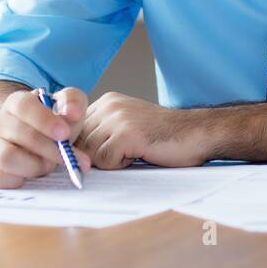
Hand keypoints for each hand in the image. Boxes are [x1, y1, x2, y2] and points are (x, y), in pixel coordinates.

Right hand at [0, 87, 90, 188]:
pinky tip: (36, 176)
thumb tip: (72, 113)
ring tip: (50, 165)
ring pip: (7, 157)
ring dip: (35, 164)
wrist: (37, 141)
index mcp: (16, 102)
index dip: (44, 120)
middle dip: (48, 148)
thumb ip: (73, 102)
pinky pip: (0, 178)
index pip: (23, 106)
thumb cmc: (54, 121)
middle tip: (70, 158)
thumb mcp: (67, 106)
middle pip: (19, 133)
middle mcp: (0, 122)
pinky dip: (21, 179)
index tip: (64, 133)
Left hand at [77, 92, 209, 167]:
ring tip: (133, 152)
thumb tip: (70, 155)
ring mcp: (117, 118)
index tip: (100, 153)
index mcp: (107, 101)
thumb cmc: (163, 136)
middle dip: (95, 156)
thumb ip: (101, 133)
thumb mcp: (126, 126)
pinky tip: (139, 154)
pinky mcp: (126, 134)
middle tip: (124, 153)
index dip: (83, 148)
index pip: (73, 129)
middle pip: (78, 142)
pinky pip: (105, 161)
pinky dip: (120, 165)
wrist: (196, 133)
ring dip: (109, 161)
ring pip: (89, 153)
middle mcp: (109, 105)